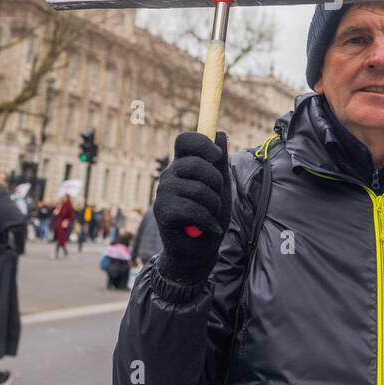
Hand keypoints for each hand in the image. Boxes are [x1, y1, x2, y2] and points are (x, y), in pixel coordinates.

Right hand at [153, 132, 230, 285]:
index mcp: (182, 165)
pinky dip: (206, 221)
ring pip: (199, 189)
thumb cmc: (209, 216)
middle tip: (215, 200)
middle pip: (197, 163)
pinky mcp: (162, 212)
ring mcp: (163, 193)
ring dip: (213, 206)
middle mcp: (169, 176)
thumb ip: (219, 162)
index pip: (185, 140)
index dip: (202, 143)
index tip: (217, 156)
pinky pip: (193, 210)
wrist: (199, 252)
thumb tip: (220, 133)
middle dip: (216, 183)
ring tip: (210, 216)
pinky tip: (205, 228)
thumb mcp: (220, 187)